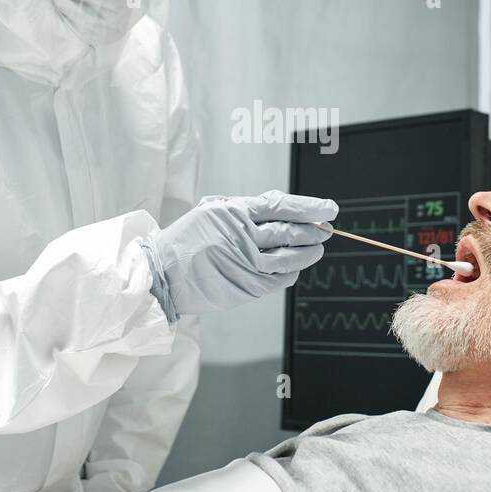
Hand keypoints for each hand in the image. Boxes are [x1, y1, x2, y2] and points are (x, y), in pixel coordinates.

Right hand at [142, 190, 337, 319]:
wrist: (161, 274)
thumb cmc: (186, 240)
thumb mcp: (210, 212)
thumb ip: (243, 209)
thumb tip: (282, 208)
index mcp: (232, 212)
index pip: (280, 205)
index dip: (309, 206)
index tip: (329, 208)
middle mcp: (241, 236)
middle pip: (289, 231)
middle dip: (314, 229)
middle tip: (326, 229)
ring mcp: (245, 263)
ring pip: (289, 256)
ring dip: (308, 252)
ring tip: (317, 247)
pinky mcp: (246, 286)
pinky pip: (279, 278)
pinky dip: (292, 272)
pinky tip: (296, 267)